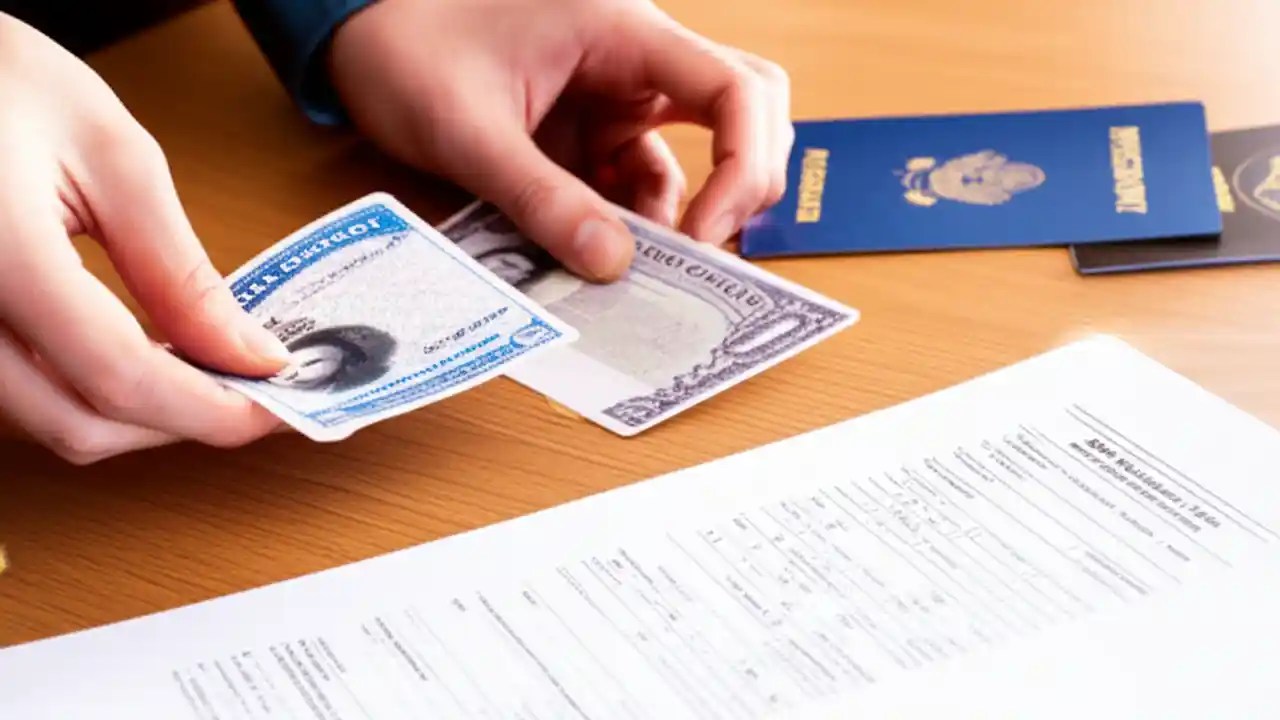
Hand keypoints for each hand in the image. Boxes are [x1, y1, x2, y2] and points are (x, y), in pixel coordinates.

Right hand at [0, 14, 289, 463]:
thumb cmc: (2, 81)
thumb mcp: (112, 156)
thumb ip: (179, 268)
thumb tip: (247, 351)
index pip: (118, 377)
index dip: (212, 407)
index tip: (277, 402)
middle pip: (81, 425)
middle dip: (183, 422)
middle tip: (255, 392)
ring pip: (50, 422)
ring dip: (140, 415)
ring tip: (210, 372)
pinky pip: (26, 395)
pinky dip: (96, 393)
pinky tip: (147, 357)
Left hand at [327, 0, 792, 281]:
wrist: (358, 29)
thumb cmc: (406, 47)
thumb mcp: (468, 128)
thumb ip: (539, 196)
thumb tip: (610, 264)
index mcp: (622, 32)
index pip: (735, 89)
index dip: (743, 165)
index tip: (708, 235)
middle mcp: (637, 60)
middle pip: (744, 113)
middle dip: (740, 185)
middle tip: (707, 255)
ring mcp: (619, 96)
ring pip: (693, 157)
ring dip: (677, 217)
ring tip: (637, 273)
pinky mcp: (594, 130)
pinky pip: (637, 180)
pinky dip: (631, 223)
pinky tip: (601, 255)